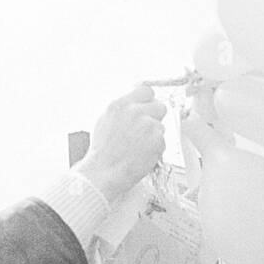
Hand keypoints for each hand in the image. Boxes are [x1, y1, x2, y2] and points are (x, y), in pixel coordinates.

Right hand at [81, 85, 167, 202]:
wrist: (104, 172)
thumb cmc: (102, 152)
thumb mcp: (105, 121)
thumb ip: (123, 111)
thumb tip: (135, 106)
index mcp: (120, 105)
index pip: (146, 91)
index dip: (149, 101)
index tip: (148, 108)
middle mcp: (135, 112)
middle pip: (160, 106)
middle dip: (155, 118)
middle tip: (147, 130)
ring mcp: (148, 126)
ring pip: (160, 127)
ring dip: (154, 136)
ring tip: (138, 148)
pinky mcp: (158, 141)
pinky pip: (162, 142)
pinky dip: (155, 150)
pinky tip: (142, 155)